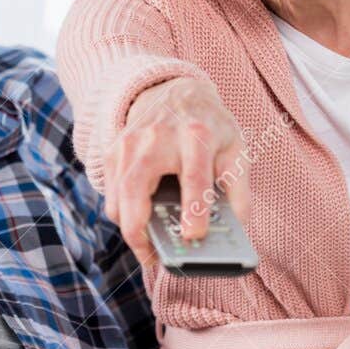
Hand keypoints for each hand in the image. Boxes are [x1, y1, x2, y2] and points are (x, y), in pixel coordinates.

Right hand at [103, 76, 251, 266]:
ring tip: (148, 248)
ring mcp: (130, 143)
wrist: (174, 91)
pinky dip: (122, 214)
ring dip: (129, 228)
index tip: (193, 236)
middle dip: (139, 230)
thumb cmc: (208, 127)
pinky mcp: (114, 151)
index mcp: (196, 135)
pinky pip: (110, 192)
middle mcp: (158, 137)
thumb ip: (238, 190)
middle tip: (153, 257)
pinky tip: (139, 224)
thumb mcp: (235, 148)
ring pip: (117, 196)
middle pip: (136, 188)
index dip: (194, 209)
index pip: (194, 176)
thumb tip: (235, 231)